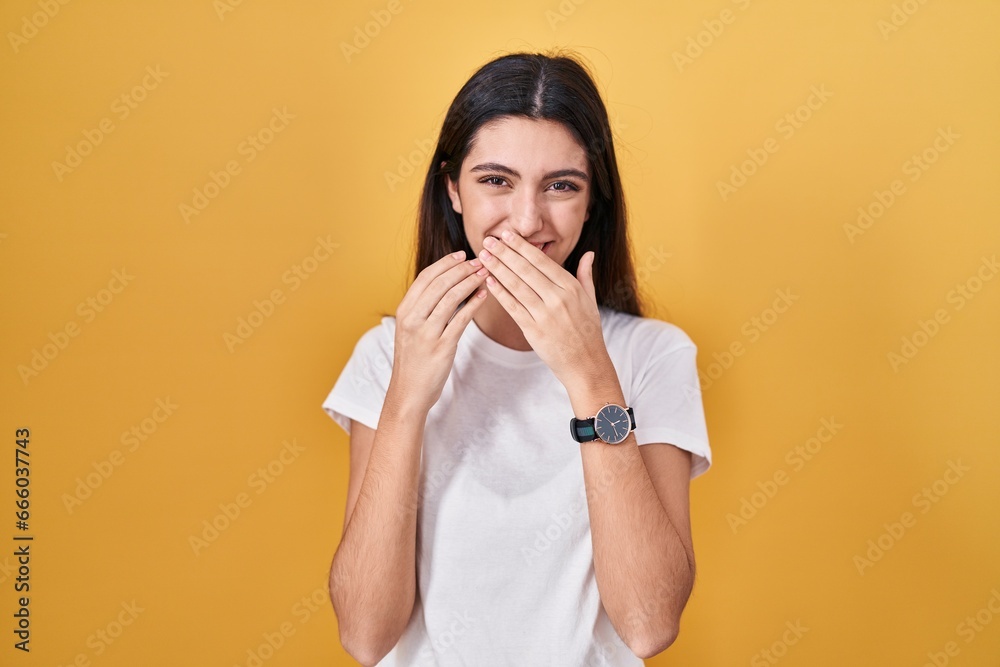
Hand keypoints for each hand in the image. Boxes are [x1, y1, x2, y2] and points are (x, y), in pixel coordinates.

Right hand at [392, 250, 489, 412]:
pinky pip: (461, 319)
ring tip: (485, 274)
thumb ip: (423, 307)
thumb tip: (445, 283)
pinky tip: (485, 295)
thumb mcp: (411, 329)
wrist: (409, 392)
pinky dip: (474, 304)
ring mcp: (426, 332)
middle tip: (480, 261)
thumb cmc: (414, 359)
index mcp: (405, 311)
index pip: (426, 277)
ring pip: (452, 297)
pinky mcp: (441, 347)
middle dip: (462, 269)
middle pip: (440, 283)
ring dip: (471, 282)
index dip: (445, 263)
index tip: (462, 254)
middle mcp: (413, 318)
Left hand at [478, 230, 607, 386]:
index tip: (507, 235)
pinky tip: (488, 281)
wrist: (586, 363)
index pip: (542, 261)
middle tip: (489, 240)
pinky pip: (513, 307)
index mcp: (571, 287)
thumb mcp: (591, 300)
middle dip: (505, 253)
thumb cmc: (588, 331)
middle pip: (526, 270)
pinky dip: (499, 293)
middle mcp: (558, 298)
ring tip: (484, 257)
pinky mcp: (533, 330)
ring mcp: (545, 314)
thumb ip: (586, 275)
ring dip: (497, 269)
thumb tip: (589, 253)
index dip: (522, 247)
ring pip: (516, 286)